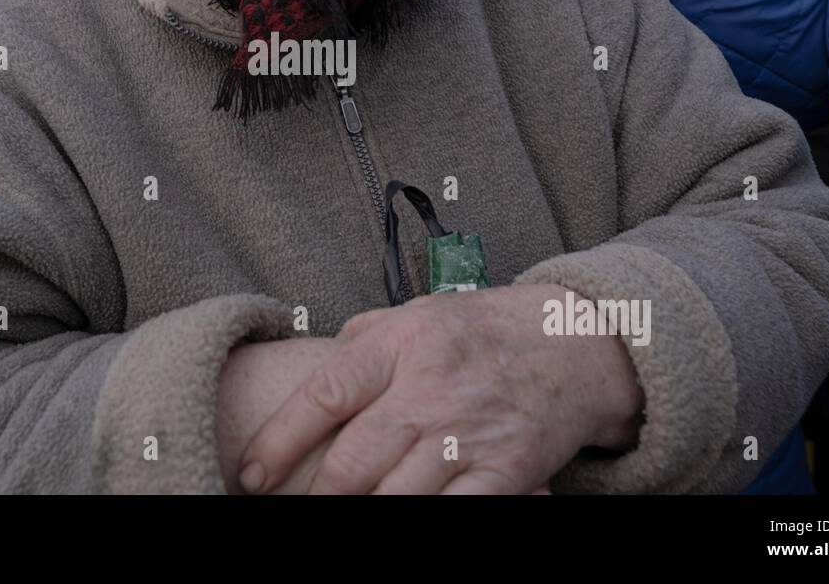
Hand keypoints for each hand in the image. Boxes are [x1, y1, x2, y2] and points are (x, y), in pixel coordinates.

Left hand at [237, 284, 643, 493]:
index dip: (278, 440)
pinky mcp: (504, 471)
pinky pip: (449, 514)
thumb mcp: (419, 311)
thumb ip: (365, 337)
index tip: (252, 472)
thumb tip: (313, 364)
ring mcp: (468, 434)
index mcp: (403, 343)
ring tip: (343, 510)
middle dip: (316, 495)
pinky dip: (419, 519)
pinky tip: (399, 515)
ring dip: (361, 511)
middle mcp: (431, 389)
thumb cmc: (487, 329)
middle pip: (351, 462)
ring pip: (392, 498)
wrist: (576, 342)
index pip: (324, 395)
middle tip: (300, 503)